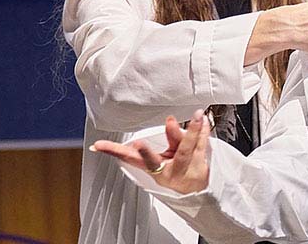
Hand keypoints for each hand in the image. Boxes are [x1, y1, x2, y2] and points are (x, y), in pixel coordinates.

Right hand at [90, 110, 213, 193]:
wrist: (197, 192)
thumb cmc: (178, 169)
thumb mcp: (167, 155)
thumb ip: (170, 137)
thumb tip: (171, 120)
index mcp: (152, 168)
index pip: (129, 158)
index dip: (115, 152)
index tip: (103, 147)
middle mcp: (165, 171)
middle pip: (154, 161)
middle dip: (145, 153)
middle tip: (137, 144)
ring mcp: (182, 171)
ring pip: (184, 151)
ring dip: (189, 132)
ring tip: (195, 116)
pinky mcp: (199, 168)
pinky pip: (202, 146)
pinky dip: (203, 131)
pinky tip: (204, 119)